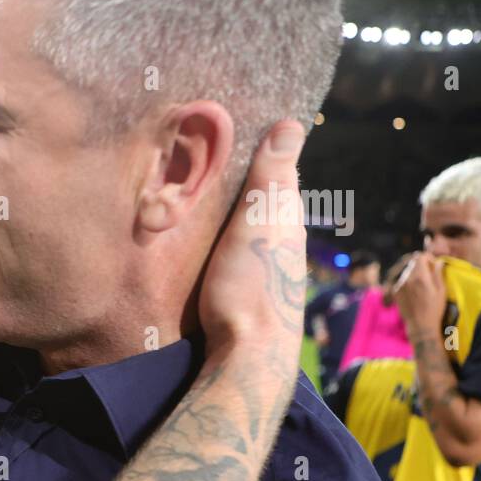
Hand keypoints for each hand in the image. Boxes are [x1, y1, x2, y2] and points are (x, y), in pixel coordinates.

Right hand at [200, 120, 306, 378]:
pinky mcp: (241, 295)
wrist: (247, 357)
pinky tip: (196, 244)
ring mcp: (262, 272)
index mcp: (286, 221)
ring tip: (190, 199)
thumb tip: (290, 124)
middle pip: (258, 206)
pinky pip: (229, 257)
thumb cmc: (252, 285)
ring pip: (243, 234)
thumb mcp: (260, 222)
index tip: (226, 135)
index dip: (254, 156)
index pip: (274, 177)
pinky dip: (216, 244)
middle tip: (198, 164)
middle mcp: (279, 245)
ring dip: (223, 218)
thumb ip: (272, 178)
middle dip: (237, 187)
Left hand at [392, 252, 446, 339]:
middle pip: (412, 263)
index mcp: (421, 277)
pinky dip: (408, 281)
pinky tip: (415, 292)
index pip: (419, 257)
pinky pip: (402, 280)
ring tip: (422, 285)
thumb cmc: (435, 308)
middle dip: (421, 265)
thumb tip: (438, 261)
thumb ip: (438, 274)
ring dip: (414, 273)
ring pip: (407, 271)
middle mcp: (408, 279)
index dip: (427, 258)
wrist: (420, 324)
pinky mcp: (395, 291)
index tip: (432, 264)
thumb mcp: (441, 291)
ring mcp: (400, 285)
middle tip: (429, 273)